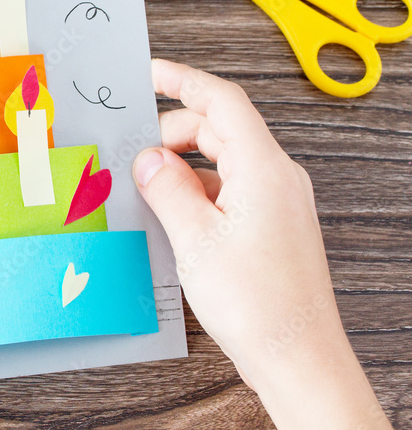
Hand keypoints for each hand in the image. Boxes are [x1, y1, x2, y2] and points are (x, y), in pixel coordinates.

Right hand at [132, 59, 398, 429]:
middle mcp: (276, 177)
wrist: (296, 357)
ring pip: (221, 160)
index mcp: (262, 168)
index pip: (222, 101)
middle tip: (133, 152)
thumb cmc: (257, 303)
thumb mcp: (195, 238)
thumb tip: (147, 158)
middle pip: (218, 129)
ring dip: (182, 165)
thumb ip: (167, 188)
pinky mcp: (271, 225)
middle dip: (172, 131)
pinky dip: (196, 190)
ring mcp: (276, 201)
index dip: (182, 80)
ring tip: (147, 190)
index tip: (149, 73)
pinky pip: (228, 188)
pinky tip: (171, 215)